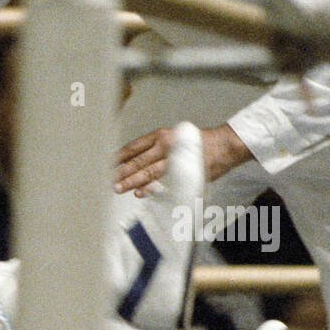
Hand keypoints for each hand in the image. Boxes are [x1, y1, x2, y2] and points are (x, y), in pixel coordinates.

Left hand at [113, 123, 252, 196]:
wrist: (223, 147)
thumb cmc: (195, 144)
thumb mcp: (171, 138)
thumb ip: (152, 149)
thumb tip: (129, 162)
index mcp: (160, 135)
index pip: (133, 147)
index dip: (118, 157)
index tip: (105, 165)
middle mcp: (166, 145)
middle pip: (138, 160)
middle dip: (121, 172)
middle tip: (109, 180)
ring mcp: (174, 159)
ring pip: (149, 171)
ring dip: (132, 181)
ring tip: (119, 188)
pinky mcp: (183, 172)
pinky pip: (163, 182)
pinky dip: (151, 188)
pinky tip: (139, 193)